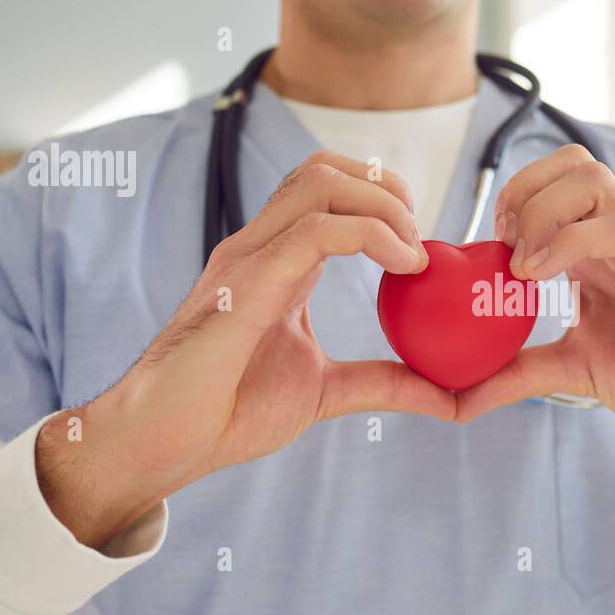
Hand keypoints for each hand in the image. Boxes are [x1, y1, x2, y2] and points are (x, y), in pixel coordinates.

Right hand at [37, 151, 452, 548]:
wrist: (162, 445)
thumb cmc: (226, 413)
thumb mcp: (325, 392)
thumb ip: (385, 383)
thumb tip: (452, 400)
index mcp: (276, 262)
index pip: (328, 192)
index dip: (384, 202)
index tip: (424, 252)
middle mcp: (259, 247)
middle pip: (325, 169)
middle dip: (387, 188)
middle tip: (421, 243)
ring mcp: (247, 258)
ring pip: (320, 182)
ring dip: (383, 205)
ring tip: (414, 255)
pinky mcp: (244, 285)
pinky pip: (313, 230)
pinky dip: (370, 235)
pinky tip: (404, 267)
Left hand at [458, 145, 614, 529]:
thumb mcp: (571, 370)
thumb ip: (517, 375)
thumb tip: (457, 402)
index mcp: (598, 248)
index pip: (557, 179)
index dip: (515, 196)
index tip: (491, 245)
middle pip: (574, 162)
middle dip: (525, 190)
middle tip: (504, 245)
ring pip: (594, 179)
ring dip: (542, 210)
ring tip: (522, 263)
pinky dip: (567, 241)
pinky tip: (538, 277)